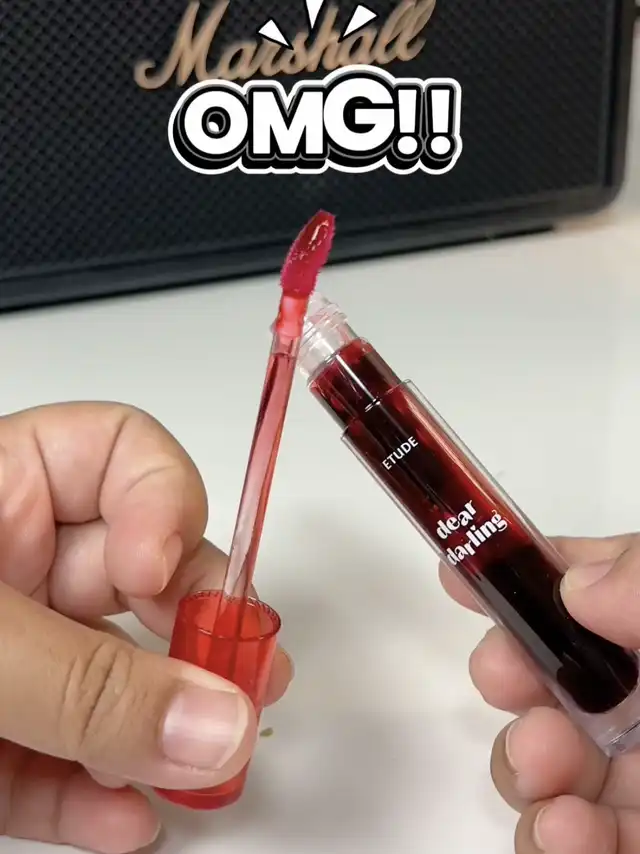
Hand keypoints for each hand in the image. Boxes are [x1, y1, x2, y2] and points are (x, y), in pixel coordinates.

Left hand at [0, 403, 292, 852]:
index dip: (165, 503)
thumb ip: (87, 682)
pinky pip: (59, 756)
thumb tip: (219, 722)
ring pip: (113, 675)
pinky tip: (125, 816)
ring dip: (160, 729)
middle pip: (145, 574)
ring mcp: (10, 648)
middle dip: (198, 632)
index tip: (163, 572)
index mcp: (1, 489)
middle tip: (240, 677)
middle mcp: (12, 558)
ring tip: (198, 767)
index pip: (119, 452)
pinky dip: (93, 795)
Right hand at [440, 534, 639, 853]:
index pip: (571, 589)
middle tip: (506, 680)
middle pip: (540, 672)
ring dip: (517, 760)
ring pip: (536, 758)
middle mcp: (637, 696)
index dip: (511, 576)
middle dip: (504, 673)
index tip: (455, 575)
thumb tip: (578, 586)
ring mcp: (630, 774)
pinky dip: (545, 836)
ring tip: (543, 767)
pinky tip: (562, 832)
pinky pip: (559, 837)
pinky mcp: (624, 841)